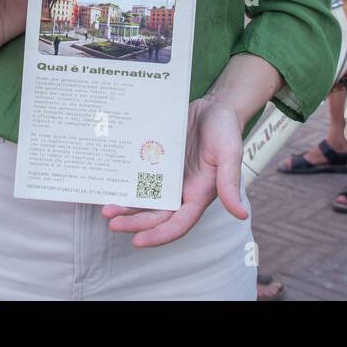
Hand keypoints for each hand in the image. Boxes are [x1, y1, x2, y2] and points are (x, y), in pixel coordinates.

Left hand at [100, 96, 247, 247]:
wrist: (214, 106)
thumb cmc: (226, 130)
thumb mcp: (230, 153)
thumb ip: (230, 183)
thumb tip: (241, 213)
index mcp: (199, 195)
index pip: (178, 224)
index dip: (158, 235)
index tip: (137, 241)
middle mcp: (181, 191)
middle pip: (156, 216)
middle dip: (134, 223)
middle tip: (112, 222)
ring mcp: (168, 178)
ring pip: (144, 200)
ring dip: (126, 207)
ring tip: (106, 209)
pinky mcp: (157, 162)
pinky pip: (139, 178)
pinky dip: (126, 184)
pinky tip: (111, 183)